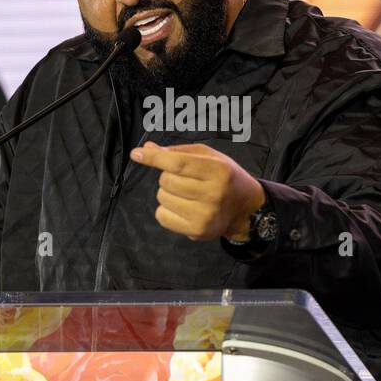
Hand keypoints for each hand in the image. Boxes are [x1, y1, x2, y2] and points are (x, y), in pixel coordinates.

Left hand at [130, 141, 266, 241]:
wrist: (245, 208)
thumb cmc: (224, 177)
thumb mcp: (209, 157)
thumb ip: (177, 152)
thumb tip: (146, 149)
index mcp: (218, 170)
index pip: (178, 163)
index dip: (154, 158)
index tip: (136, 154)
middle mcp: (213, 193)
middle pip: (166, 181)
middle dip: (168, 177)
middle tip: (185, 180)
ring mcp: (205, 215)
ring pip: (162, 198)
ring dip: (168, 193)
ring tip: (187, 195)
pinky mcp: (197, 231)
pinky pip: (162, 216)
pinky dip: (166, 210)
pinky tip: (183, 208)